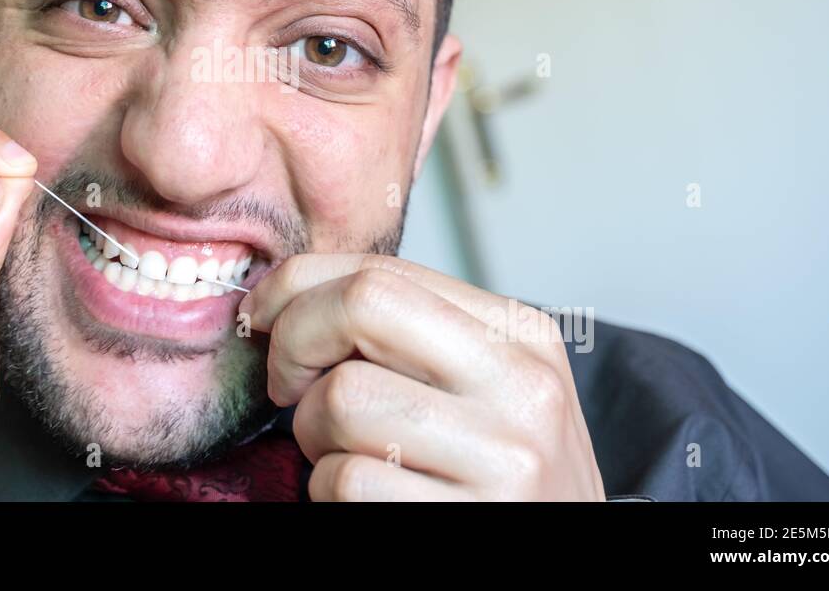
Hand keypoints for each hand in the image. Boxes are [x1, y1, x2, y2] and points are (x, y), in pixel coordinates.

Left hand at [239, 255, 604, 500]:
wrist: (565, 558)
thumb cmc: (497, 475)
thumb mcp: (481, 385)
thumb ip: (409, 333)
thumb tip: (288, 297)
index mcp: (521, 334)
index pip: (382, 271)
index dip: (297, 285)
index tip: (263, 316)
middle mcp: (523, 386)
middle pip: (362, 306)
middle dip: (295, 339)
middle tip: (287, 384)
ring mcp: (504, 458)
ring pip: (342, 400)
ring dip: (313, 434)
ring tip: (346, 456)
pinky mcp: (468, 521)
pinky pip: (346, 480)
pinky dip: (329, 492)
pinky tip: (368, 500)